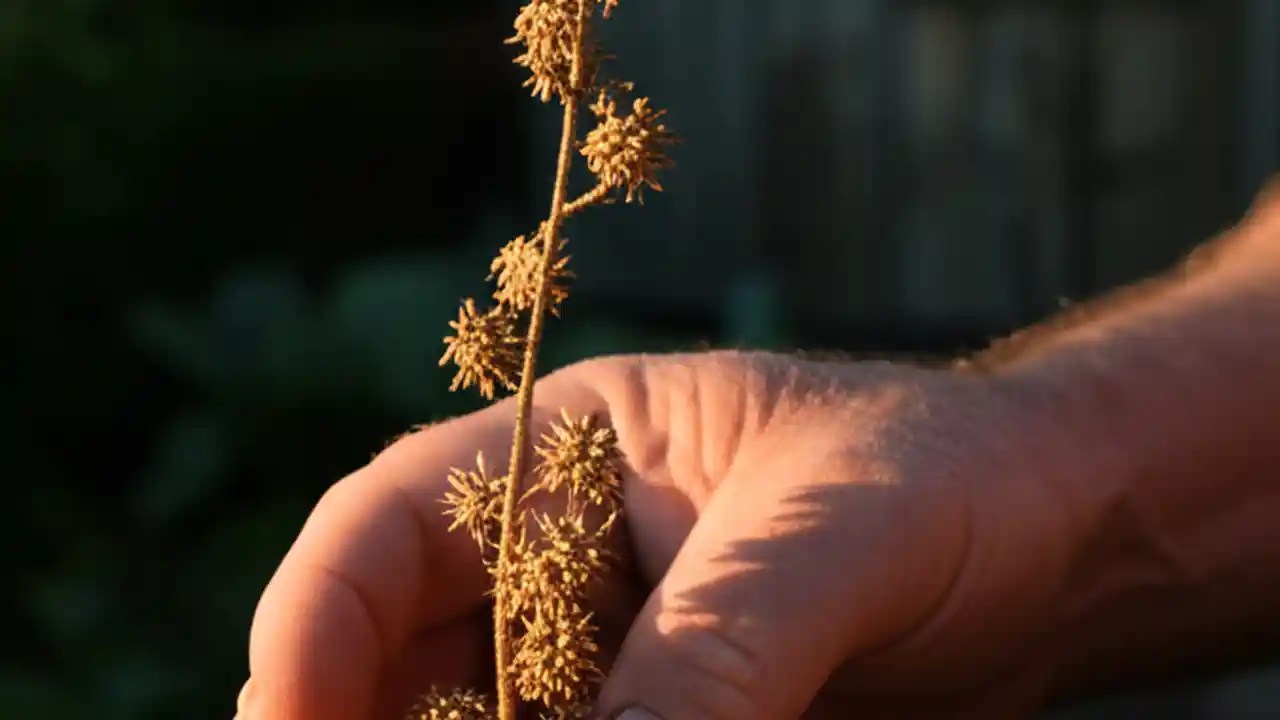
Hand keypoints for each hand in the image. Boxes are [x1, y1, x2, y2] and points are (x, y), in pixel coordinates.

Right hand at [239, 351, 1087, 719]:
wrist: (1063, 542)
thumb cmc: (952, 479)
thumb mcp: (836, 537)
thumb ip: (719, 650)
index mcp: (567, 449)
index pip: (389, 521)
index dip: (311, 621)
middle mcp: (559, 552)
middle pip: (396, 649)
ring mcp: (604, 649)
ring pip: (470, 716)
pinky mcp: (665, 718)